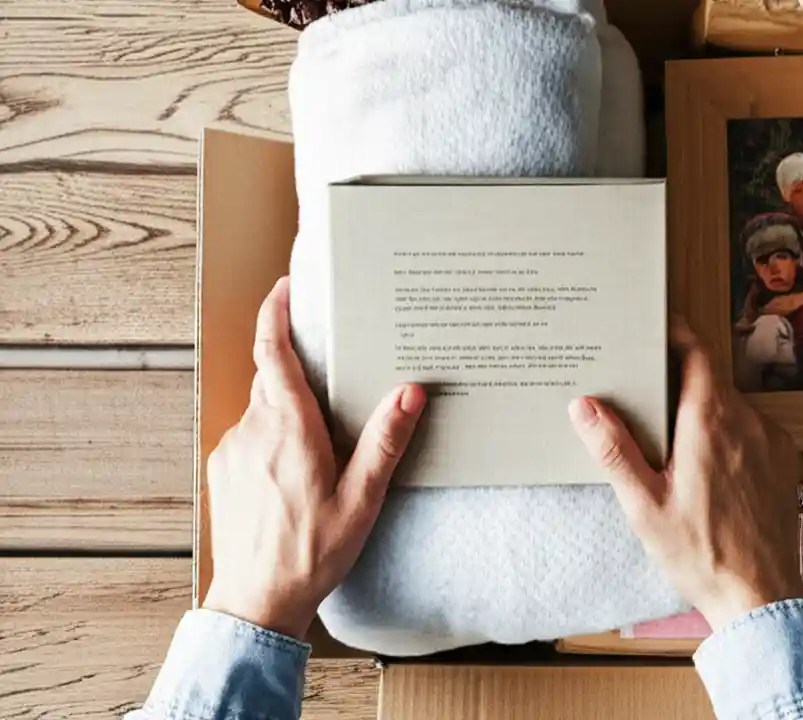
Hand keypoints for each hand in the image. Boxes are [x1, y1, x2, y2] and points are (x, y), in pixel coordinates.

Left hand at [203, 277, 426, 638]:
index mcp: (289, 428)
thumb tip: (409, 392)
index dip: (275, 313)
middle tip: (331, 369)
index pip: (272, 352)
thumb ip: (384, 441)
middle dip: (298, 366)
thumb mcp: (362, 498)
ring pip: (261, 408)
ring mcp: (232, 449)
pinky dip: (272, 436)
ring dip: (287, 409)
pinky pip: (249, 435)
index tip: (284, 287)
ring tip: (321, 440)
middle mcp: (253, 430)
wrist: (257, 601)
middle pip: (272, 377)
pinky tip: (296, 470)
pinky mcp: (222, 470)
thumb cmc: (312, 553)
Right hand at [569, 319, 802, 630]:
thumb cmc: (699, 553)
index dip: (676, 334)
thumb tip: (584, 405)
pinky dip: (728, 437)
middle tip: (645, 397)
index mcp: (711, 420)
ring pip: (731, 407)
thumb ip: (614, 449)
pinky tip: (706, 470)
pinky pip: (751, 432)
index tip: (654, 327)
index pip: (697, 351)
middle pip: (710, 379)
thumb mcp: (643, 504)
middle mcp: (748, 420)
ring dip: (704, 414)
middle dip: (679, 382)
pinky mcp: (784, 461)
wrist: (758, 595)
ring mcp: (772, 440)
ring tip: (672, 444)